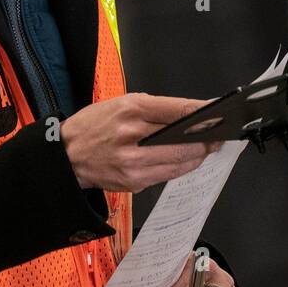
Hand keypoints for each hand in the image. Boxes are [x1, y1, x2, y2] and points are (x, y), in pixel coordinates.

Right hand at [59, 92, 220, 192]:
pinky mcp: (134, 182)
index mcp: (131, 109)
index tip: (220, 113)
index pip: (179, 110)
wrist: (67, 155)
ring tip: (205, 147)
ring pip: (181, 160)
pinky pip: (169, 174)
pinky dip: (182, 166)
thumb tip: (192, 115)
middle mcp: (132, 136)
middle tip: (218, 135)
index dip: (205, 113)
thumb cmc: (95, 125)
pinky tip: (186, 159)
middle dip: (206, 138)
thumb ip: (156, 109)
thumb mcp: (121, 104)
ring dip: (198, 154)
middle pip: (185, 140)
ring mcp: (133, 162)